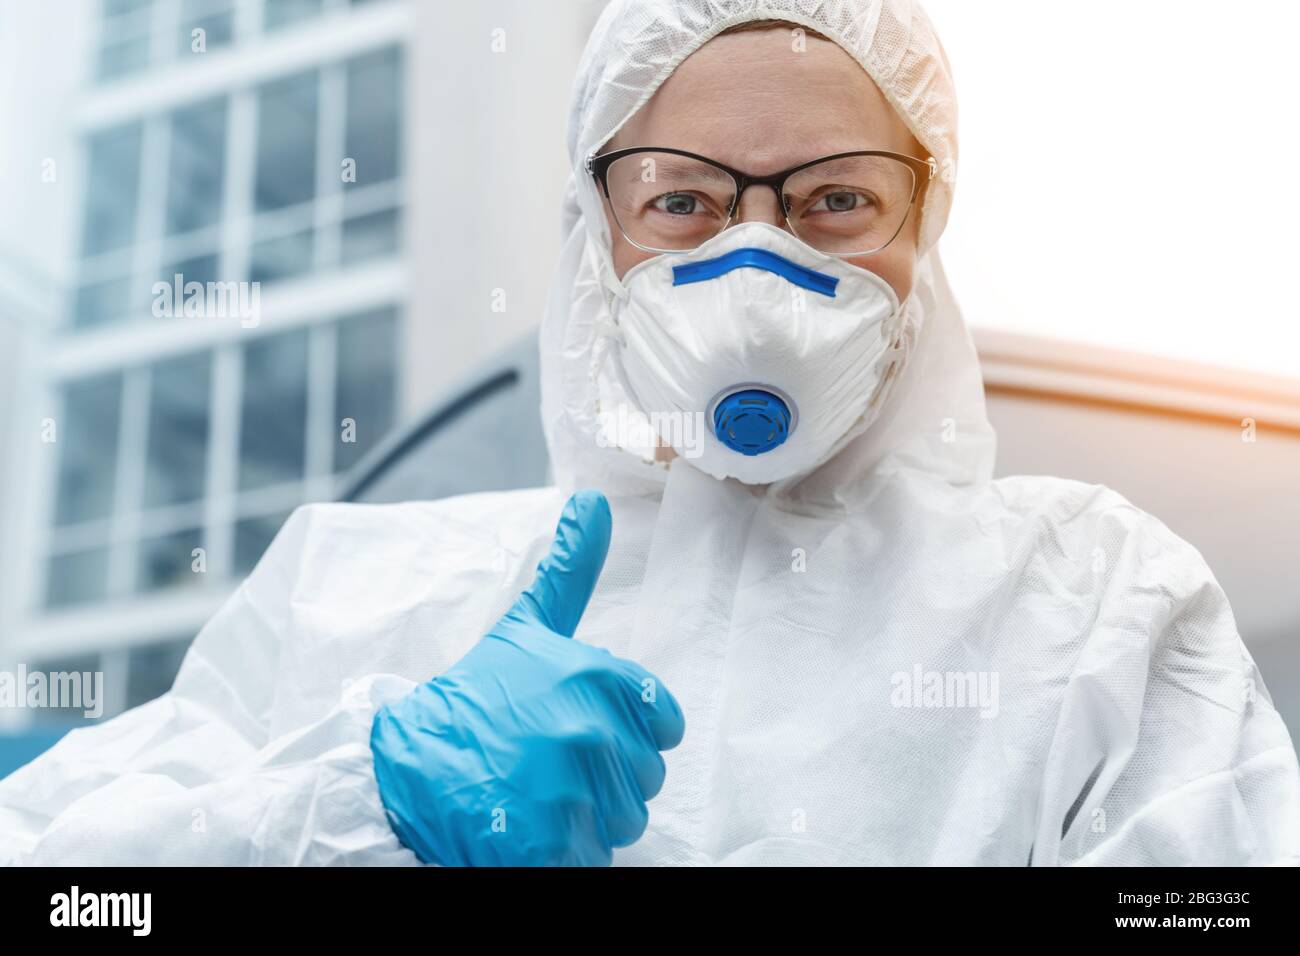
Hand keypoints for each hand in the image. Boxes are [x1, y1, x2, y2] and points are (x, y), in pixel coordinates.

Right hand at [370, 490, 684, 865]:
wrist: (403, 770)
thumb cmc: (471, 699)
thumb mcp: (523, 629)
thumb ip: (569, 571)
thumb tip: (593, 499)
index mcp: (598, 676)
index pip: (665, 723)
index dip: (630, 732)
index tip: (584, 731)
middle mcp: (593, 728)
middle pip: (646, 776)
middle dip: (606, 777)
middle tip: (546, 764)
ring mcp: (573, 786)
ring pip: (625, 821)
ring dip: (589, 816)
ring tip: (535, 794)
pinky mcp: (552, 840)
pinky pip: (593, 857)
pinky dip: (566, 852)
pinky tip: (527, 827)